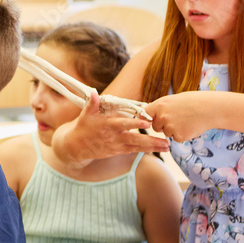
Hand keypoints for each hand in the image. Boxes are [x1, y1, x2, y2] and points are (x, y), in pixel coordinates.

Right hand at [53, 92, 168, 166]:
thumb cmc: (83, 127)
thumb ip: (92, 103)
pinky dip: (145, 150)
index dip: (134, 124)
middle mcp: (114, 137)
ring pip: (137, 147)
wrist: (76, 146)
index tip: (146, 123)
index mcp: (107, 125)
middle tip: (165, 142)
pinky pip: (133, 151)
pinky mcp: (117, 151)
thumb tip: (93, 92)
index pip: (123, 124)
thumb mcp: (85, 115)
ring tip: (167, 147)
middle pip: (135, 140)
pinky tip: (157, 149)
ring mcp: (116, 145)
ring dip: (153, 147)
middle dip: (151, 141)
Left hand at [146, 92, 211, 142]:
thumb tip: (147, 115)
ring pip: (167, 133)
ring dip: (174, 129)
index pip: (144, 114)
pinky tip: (189, 126)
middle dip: (163, 125)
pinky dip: (182, 134)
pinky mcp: (179, 136)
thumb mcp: (171, 100)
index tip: (148, 121)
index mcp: (159, 106)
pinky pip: (176, 138)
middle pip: (155, 127)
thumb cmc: (191, 102)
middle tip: (176, 118)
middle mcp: (162, 117)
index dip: (146, 118)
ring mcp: (171, 127)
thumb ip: (159, 108)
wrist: (209, 109)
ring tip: (185, 120)